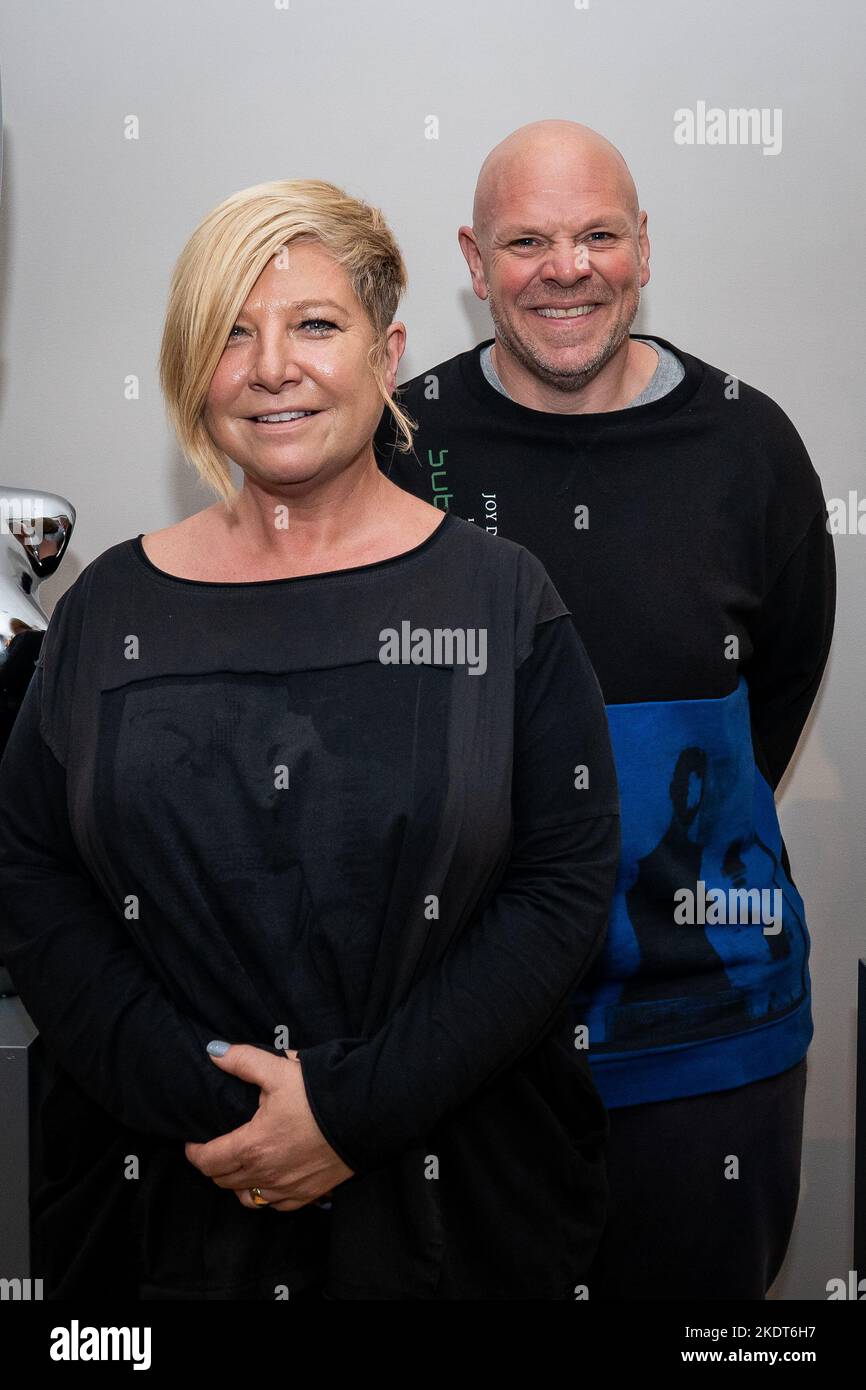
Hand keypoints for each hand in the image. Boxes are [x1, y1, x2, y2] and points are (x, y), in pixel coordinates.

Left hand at [184, 1043, 353, 1210]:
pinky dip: (264, 1194)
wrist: (366, 1116)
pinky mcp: (307, 1194)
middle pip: (223, 1181)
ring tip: (239, 1164)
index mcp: (252, 1146)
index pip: (208, 1161)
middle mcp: (266, 1174)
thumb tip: (214, 1051)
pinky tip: (269, 1177)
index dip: (194, 1153)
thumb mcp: (279, 1070)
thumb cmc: (320, 1094)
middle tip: (214, 1148)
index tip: (192, 1143)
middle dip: (212, 1165)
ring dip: (236, 1183)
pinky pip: (274, 1204)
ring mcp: (287, 1188)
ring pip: (246, 1198)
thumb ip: (243, 1061)